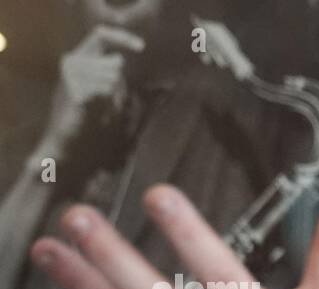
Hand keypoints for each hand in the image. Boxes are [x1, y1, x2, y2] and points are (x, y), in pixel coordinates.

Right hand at [42, 26, 143, 156]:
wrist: (76, 146)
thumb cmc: (100, 124)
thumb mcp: (127, 107)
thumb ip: (146, 97)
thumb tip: (169, 87)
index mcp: (83, 59)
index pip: (102, 34)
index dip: (122, 37)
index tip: (142, 48)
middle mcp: (73, 62)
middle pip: (115, 63)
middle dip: (121, 86)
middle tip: (108, 103)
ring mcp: (71, 76)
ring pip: (113, 77)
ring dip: (115, 98)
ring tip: (102, 110)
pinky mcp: (74, 90)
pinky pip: (105, 90)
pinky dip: (108, 104)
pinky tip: (98, 113)